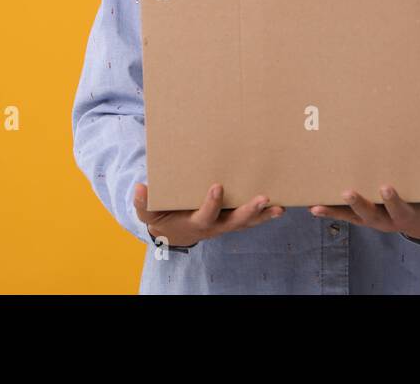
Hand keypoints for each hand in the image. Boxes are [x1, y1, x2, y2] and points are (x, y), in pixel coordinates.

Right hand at [133, 181, 283, 247]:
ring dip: (263, 216)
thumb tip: (139, 188)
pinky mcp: (232, 219)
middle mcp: (215, 226)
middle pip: (234, 222)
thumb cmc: (162, 216)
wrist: (172, 232)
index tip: (217, 186)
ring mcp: (226, 224)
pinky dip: (264, 215)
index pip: (206, 215)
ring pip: (247, 222)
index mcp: (195, 222)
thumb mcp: (148, 211)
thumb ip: (143, 203)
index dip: (212, 203)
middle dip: (248, 211)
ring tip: (280, 208)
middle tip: (262, 198)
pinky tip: (280, 207)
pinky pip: (251, 219)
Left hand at [310, 173, 419, 241]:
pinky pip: (344, 216)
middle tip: (348, 192)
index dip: (392, 200)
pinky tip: (314, 207)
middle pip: (370, 215)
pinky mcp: (363, 217)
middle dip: (359, 204)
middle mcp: (386, 221)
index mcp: (406, 216)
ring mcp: (372, 220)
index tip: (386, 186)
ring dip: (336, 211)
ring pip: (353, 217)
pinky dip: (330, 212)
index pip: (399, 208)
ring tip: (317, 206)